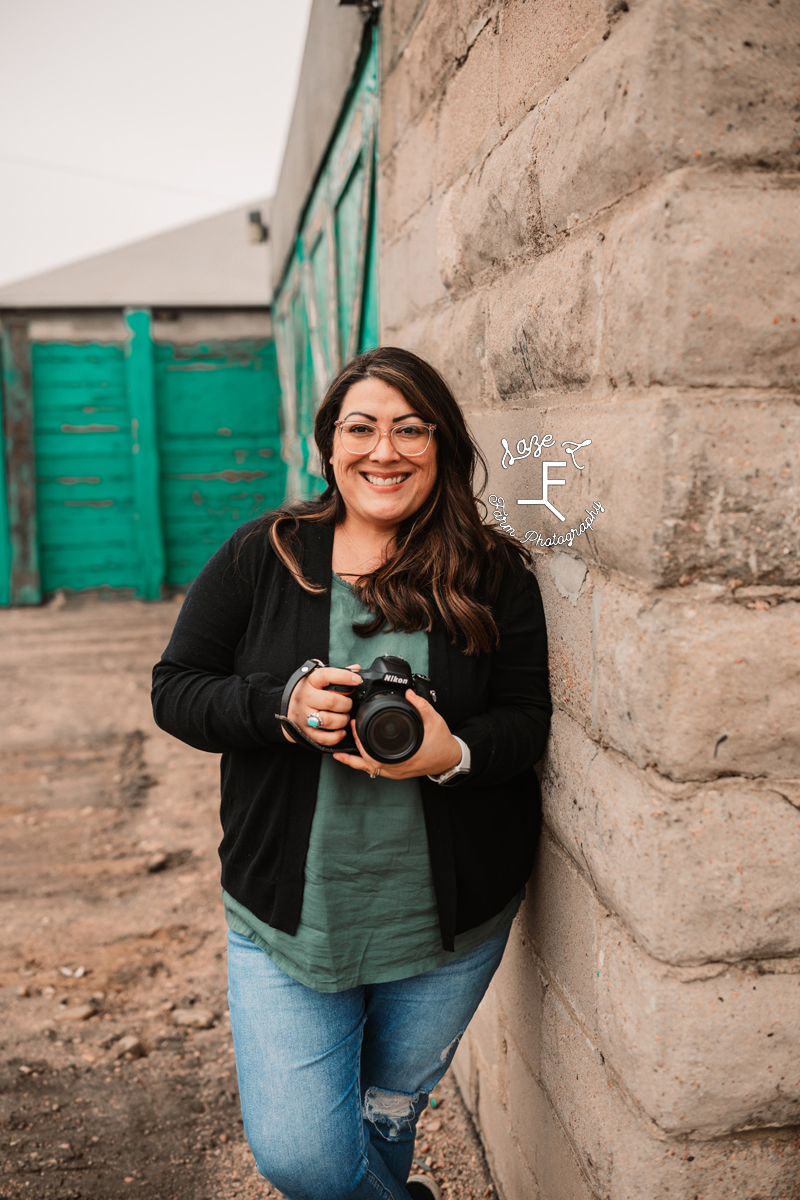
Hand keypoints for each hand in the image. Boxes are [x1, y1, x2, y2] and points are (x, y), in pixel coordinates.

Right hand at [282, 665, 361, 747]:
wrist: (284, 708)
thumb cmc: (306, 692)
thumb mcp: (317, 679)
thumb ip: (336, 674)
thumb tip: (356, 669)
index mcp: (309, 682)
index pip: (326, 675)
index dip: (344, 677)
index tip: (356, 680)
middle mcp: (305, 698)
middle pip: (330, 701)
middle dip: (346, 704)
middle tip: (348, 704)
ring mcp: (304, 716)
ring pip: (328, 720)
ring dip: (342, 720)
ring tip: (344, 716)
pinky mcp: (305, 732)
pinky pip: (323, 738)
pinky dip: (336, 736)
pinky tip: (341, 731)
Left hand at [332, 689, 461, 778]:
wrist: (450, 759)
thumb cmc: (442, 744)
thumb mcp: (434, 721)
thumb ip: (421, 706)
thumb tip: (408, 693)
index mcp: (402, 757)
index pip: (373, 753)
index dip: (360, 740)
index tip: (354, 725)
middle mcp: (395, 768)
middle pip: (365, 763)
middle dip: (353, 747)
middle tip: (347, 731)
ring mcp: (394, 773)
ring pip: (368, 769)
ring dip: (354, 760)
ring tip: (339, 752)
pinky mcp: (395, 772)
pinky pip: (374, 770)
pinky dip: (363, 764)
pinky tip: (355, 758)